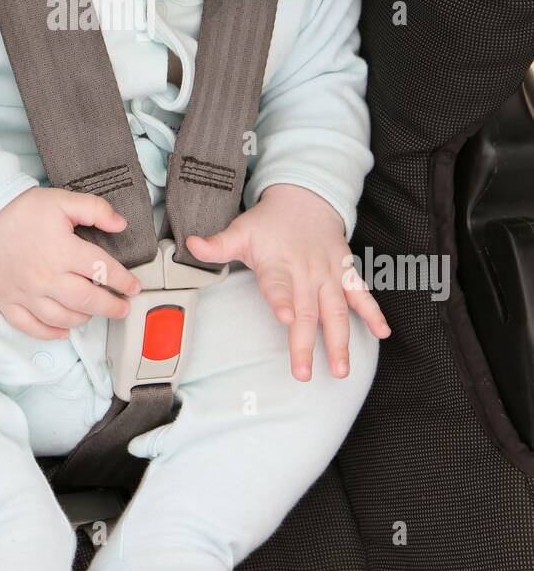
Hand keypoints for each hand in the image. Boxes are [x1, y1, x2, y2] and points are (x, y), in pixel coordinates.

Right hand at [0, 187, 141, 338]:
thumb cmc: (21, 208)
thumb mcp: (62, 200)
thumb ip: (95, 210)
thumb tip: (121, 225)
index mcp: (64, 251)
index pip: (104, 272)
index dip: (124, 282)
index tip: (133, 287)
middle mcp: (47, 278)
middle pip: (89, 301)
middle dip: (112, 308)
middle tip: (123, 309)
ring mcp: (26, 294)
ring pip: (63, 319)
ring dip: (84, 319)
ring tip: (93, 313)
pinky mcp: (7, 302)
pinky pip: (31, 327)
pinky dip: (50, 333)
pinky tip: (62, 331)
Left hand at [185, 183, 390, 381]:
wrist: (304, 198)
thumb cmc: (269, 223)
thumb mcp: (240, 230)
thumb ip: (217, 245)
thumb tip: (188, 246)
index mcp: (278, 263)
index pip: (278, 285)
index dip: (282, 301)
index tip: (286, 318)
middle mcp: (305, 271)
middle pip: (307, 311)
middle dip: (305, 343)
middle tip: (303, 372)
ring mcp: (328, 274)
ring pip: (336, 311)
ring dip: (339, 340)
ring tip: (340, 369)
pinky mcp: (345, 273)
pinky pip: (361, 295)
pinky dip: (373, 313)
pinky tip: (382, 333)